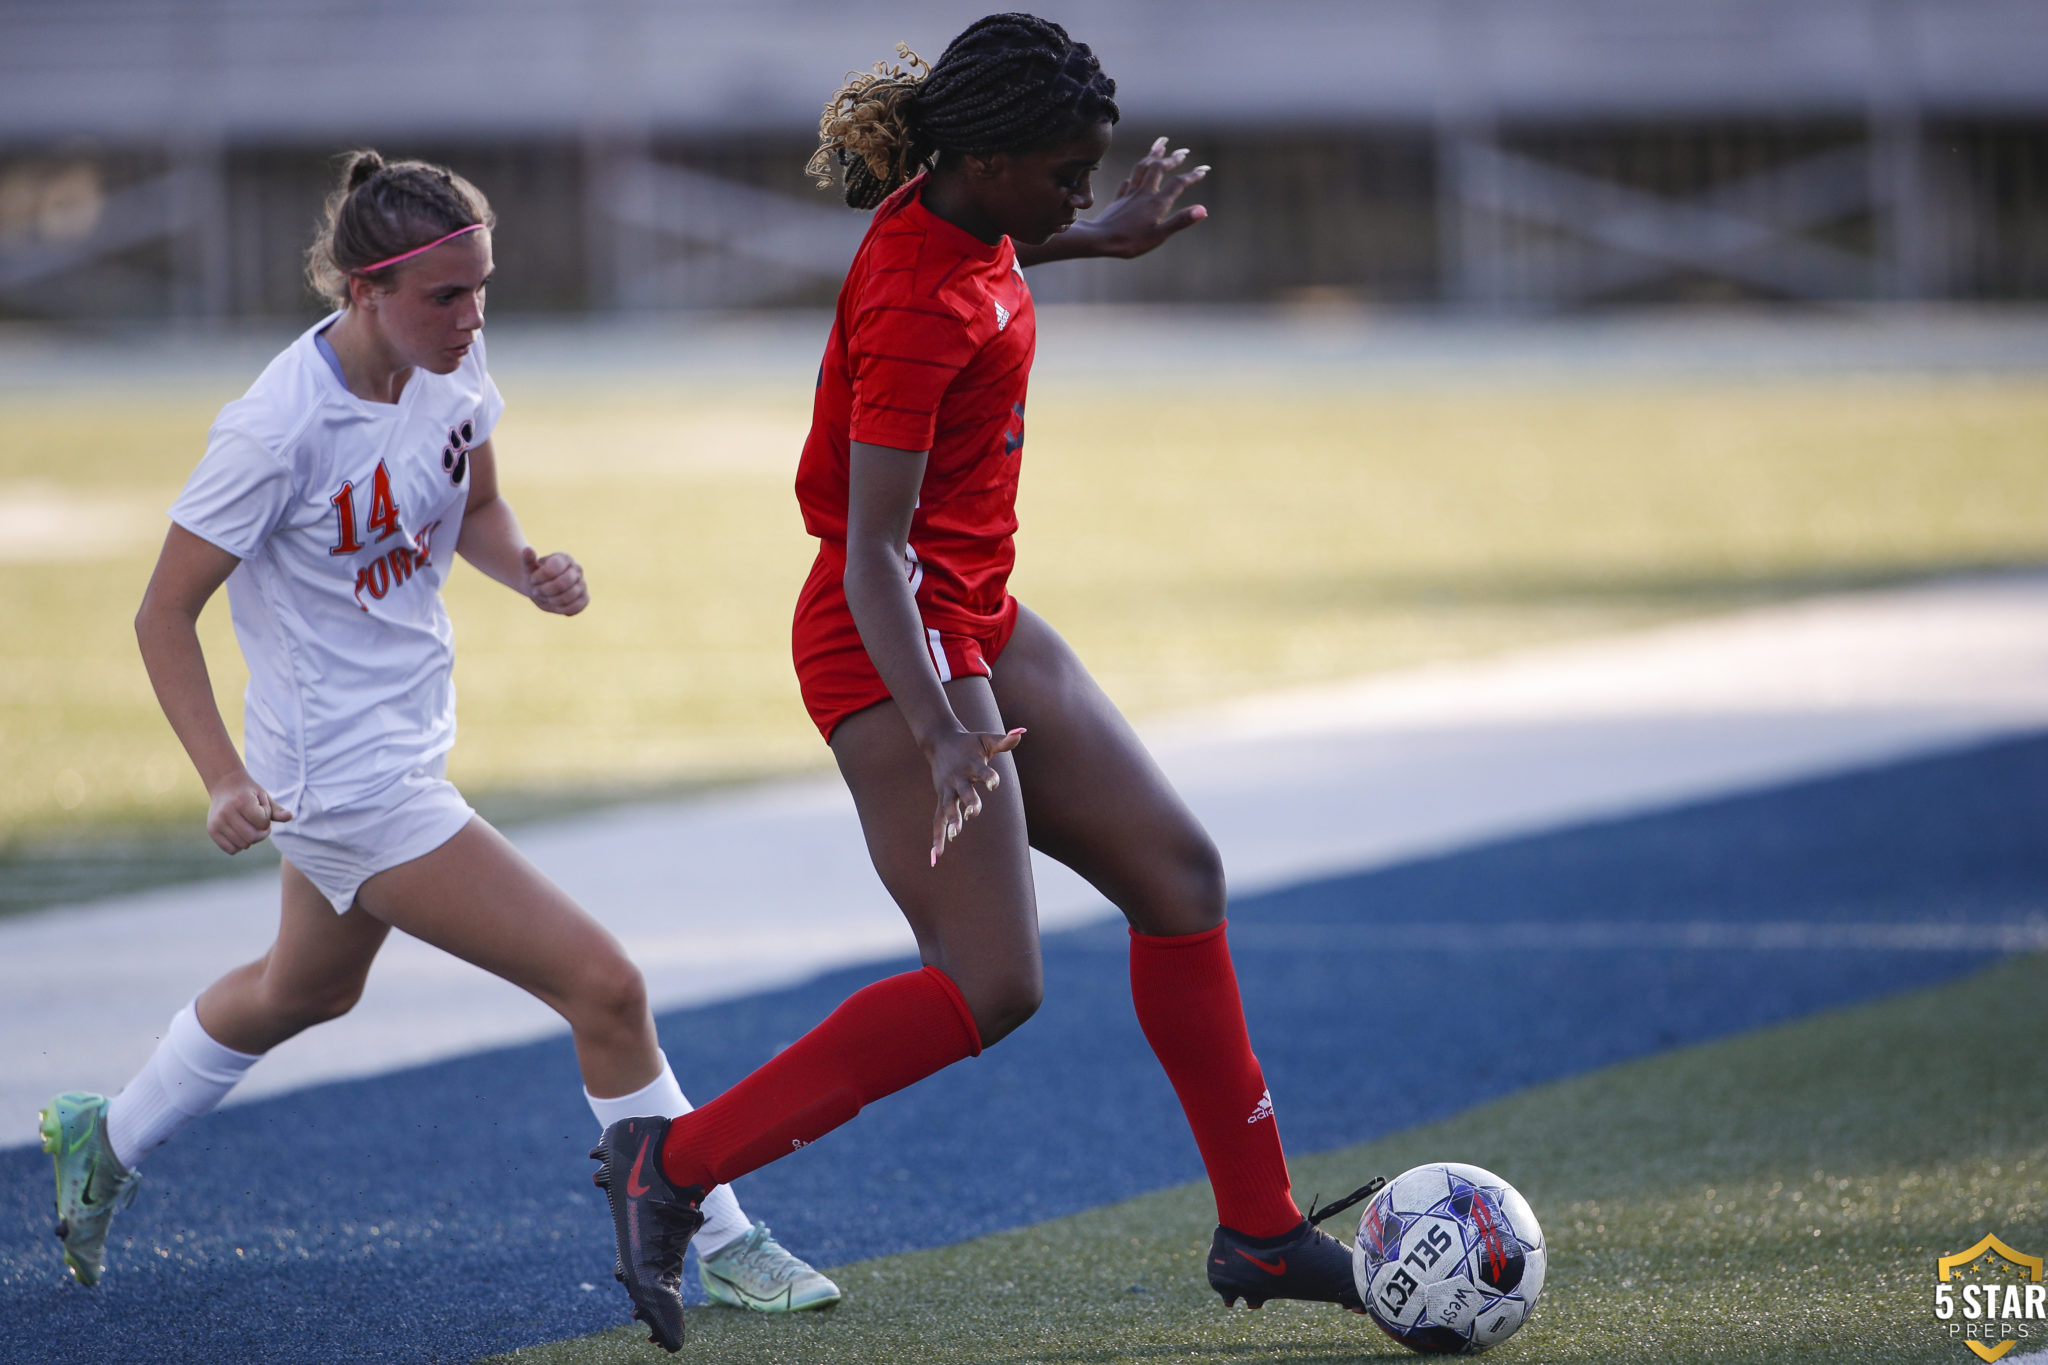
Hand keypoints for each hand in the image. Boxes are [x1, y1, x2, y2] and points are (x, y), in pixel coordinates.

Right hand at [205, 771, 291, 854]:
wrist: (225, 785)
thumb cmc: (249, 792)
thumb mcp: (264, 796)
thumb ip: (276, 810)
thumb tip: (290, 817)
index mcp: (241, 802)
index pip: (262, 823)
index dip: (266, 819)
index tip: (261, 810)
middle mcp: (226, 812)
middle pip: (252, 837)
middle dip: (261, 832)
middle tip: (257, 822)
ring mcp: (216, 822)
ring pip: (243, 845)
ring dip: (250, 838)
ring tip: (247, 825)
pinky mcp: (212, 830)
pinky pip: (231, 849)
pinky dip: (239, 845)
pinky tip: (240, 833)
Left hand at [522, 547, 587, 614]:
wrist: (542, 589)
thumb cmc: (536, 577)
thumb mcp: (529, 568)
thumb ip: (528, 559)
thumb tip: (527, 549)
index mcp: (564, 558)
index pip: (553, 569)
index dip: (539, 578)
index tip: (532, 580)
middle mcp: (577, 569)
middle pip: (563, 583)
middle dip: (545, 590)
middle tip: (536, 591)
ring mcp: (582, 583)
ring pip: (570, 595)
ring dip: (552, 600)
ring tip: (545, 598)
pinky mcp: (584, 597)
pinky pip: (578, 606)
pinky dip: (564, 609)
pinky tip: (555, 606)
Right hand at [925, 726, 1024, 866]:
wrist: (940, 741)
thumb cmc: (969, 743)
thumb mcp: (986, 739)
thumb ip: (1004, 740)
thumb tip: (1022, 732)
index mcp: (971, 765)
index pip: (982, 772)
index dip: (989, 777)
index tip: (994, 783)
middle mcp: (958, 778)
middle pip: (963, 792)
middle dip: (968, 802)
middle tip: (973, 812)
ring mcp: (947, 790)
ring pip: (947, 807)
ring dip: (951, 820)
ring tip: (955, 834)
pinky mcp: (942, 799)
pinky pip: (937, 820)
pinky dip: (937, 838)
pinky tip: (935, 857)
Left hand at [1079, 136, 1208, 258]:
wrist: (1100, 239)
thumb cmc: (1131, 241)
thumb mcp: (1159, 235)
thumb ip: (1181, 221)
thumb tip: (1203, 210)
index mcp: (1156, 202)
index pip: (1178, 183)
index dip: (1192, 176)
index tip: (1203, 170)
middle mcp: (1144, 193)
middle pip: (1158, 168)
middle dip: (1172, 158)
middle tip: (1183, 151)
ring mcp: (1130, 194)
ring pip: (1142, 168)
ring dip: (1153, 155)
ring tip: (1161, 145)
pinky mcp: (1119, 199)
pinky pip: (1128, 181)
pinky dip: (1135, 175)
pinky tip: (1135, 174)